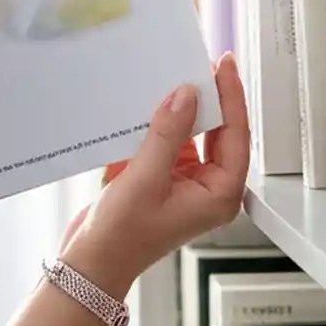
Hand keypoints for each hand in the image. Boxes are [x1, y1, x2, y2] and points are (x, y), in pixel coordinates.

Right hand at [60, 53, 248, 297]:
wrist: (90, 262)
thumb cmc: (121, 238)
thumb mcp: (145, 178)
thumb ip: (168, 133)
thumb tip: (186, 96)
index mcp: (220, 195)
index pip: (235, 135)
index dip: (232, 97)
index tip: (225, 65)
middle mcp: (209, 188)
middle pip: (220, 132)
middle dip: (211, 99)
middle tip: (203, 63)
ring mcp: (187, 183)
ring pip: (195, 134)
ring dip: (184, 109)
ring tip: (175, 76)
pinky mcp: (164, 178)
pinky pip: (171, 142)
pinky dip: (162, 123)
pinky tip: (152, 102)